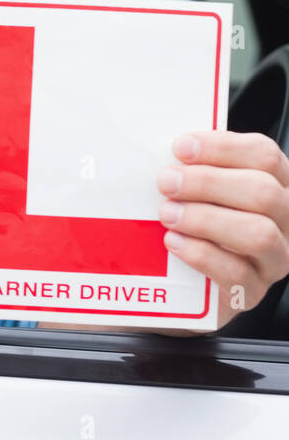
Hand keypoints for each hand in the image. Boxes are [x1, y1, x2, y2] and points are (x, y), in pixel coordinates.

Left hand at [157, 130, 288, 332]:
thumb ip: (190, 170)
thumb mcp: (196, 191)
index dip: (223, 147)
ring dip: (206, 219)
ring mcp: (274, 259)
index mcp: (276, 184)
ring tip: (167, 214)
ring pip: (259, 234)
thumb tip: (162, 151)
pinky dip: (201, 254)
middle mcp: (285, 220)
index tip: (181, 147)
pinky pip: (237, 274)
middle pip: (263, 192)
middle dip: (208, 183)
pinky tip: (173, 242)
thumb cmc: (192, 223)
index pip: (264, 155)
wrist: (188, 282)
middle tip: (166, 182)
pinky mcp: (252, 292)